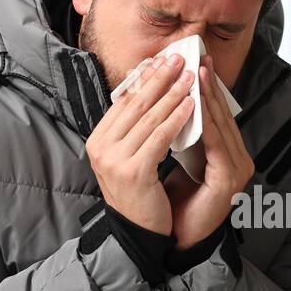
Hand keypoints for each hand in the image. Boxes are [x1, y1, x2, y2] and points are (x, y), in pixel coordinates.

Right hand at [85, 52, 194, 234]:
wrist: (139, 233)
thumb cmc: (140, 194)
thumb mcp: (130, 155)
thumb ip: (135, 128)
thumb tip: (152, 89)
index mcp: (98, 140)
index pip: (123, 101)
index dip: (145, 78)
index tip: (163, 60)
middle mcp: (101, 148)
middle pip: (135, 103)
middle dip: (160, 77)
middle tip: (179, 57)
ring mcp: (115, 160)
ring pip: (150, 117)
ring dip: (173, 92)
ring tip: (191, 76)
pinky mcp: (134, 172)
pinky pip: (160, 138)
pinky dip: (178, 118)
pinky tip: (192, 105)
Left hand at [163, 55, 256, 249]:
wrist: (180, 240)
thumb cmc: (179, 203)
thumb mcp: (183, 161)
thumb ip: (186, 137)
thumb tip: (172, 105)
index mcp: (229, 154)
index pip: (217, 114)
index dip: (206, 87)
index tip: (194, 62)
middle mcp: (239, 159)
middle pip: (223, 115)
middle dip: (209, 85)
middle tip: (198, 57)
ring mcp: (237, 169)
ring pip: (221, 126)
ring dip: (208, 98)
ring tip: (197, 72)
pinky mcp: (229, 180)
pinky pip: (215, 145)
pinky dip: (205, 123)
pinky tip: (194, 105)